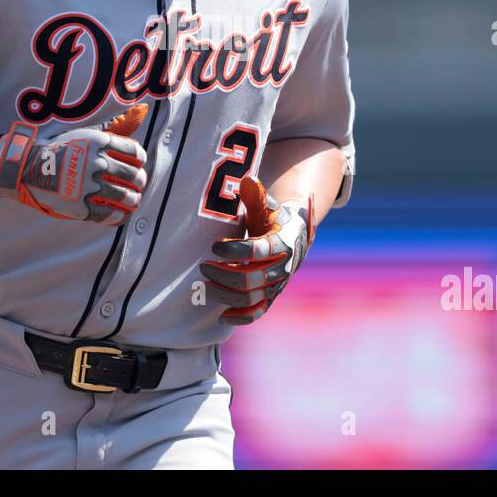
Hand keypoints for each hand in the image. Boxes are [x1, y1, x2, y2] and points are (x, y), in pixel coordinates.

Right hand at [0, 104, 148, 224]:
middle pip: (134, 176)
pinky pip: (110, 215)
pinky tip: (121, 213)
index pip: (135, 152)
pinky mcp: (81, 207)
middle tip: (137, 184)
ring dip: (133, 199)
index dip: (140, 161)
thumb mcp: (84, 133)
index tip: (137, 165)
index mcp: (99, 142)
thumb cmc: (57, 148)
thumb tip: (141, 112)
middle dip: (139, 181)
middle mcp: (96, 163)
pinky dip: (120, 215)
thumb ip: (111, 128)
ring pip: (126, 197)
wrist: (26, 168)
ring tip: (132, 200)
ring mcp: (89, 186)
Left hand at [199, 175, 313, 324]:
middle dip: (224, 274)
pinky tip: (222, 316)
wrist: (294, 237)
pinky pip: (258, 312)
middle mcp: (284, 266)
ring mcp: (277, 284)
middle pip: (253, 279)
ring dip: (226, 294)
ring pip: (252, 298)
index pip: (260, 251)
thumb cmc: (273, 218)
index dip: (236, 251)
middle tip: (202, 266)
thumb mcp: (267, 205)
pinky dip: (241, 317)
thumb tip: (246, 179)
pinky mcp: (271, 296)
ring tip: (205, 284)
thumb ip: (256, 195)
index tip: (214, 247)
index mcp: (284, 241)